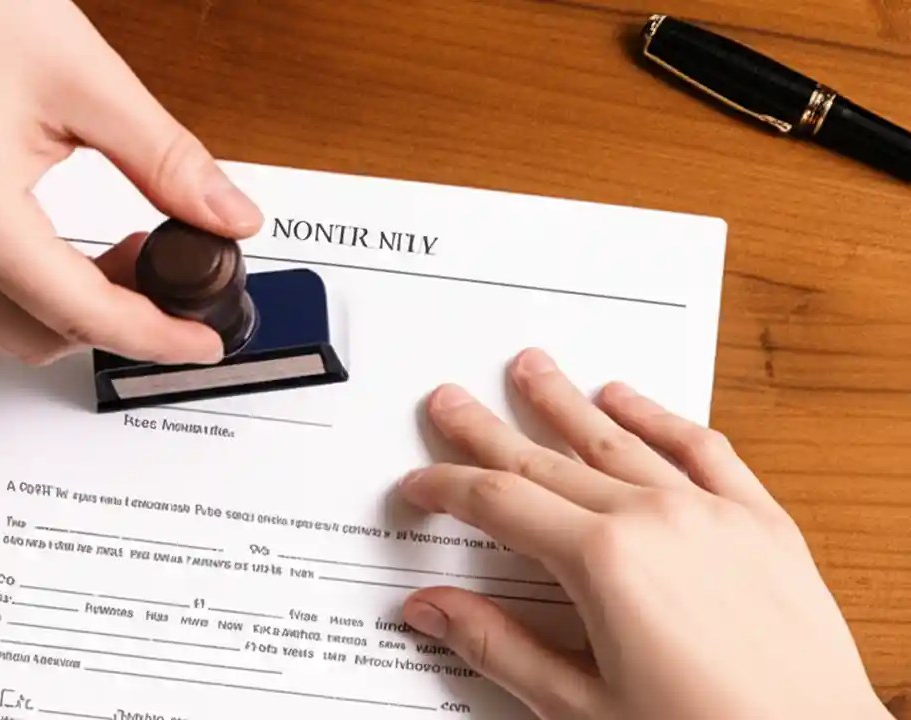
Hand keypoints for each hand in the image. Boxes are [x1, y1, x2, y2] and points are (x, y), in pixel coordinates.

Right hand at [0, 0, 262, 364]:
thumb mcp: (93, 86)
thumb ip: (168, 165)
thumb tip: (229, 219)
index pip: (85, 314)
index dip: (157, 337)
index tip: (204, 344)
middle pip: (46, 340)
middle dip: (120, 324)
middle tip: (175, 281)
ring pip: (13, 332)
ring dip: (80, 315)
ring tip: (134, 256)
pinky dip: (44, 298)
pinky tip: (84, 254)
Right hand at [397, 349, 891, 719]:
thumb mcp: (580, 706)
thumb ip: (497, 647)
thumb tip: (430, 609)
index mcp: (603, 562)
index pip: (499, 502)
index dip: (448, 486)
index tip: (420, 482)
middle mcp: (654, 519)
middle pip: (547, 458)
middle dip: (488, 430)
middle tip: (452, 401)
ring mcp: (711, 513)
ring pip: (618, 440)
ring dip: (566, 403)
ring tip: (532, 370)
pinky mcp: (760, 521)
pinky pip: (703, 449)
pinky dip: (660, 419)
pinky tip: (629, 401)